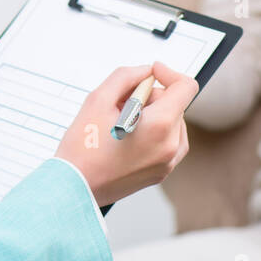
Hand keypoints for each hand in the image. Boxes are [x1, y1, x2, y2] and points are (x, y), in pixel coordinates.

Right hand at [54, 61, 197, 207]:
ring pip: (173, 123)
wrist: (74, 187)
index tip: (152, 74)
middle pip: (175, 104)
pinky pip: (169, 142)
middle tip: (121, 104)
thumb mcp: (99, 98)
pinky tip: (129, 136)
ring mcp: (168, 162)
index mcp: (159, 125)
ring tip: (123, 122)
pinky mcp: (161, 173)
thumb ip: (126, 76)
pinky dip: (154, 133)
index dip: (169, 73)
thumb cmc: (82, 147)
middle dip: (151, 97)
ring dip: (153, 115)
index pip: (186, 87)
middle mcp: (170, 145)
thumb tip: (145, 72)